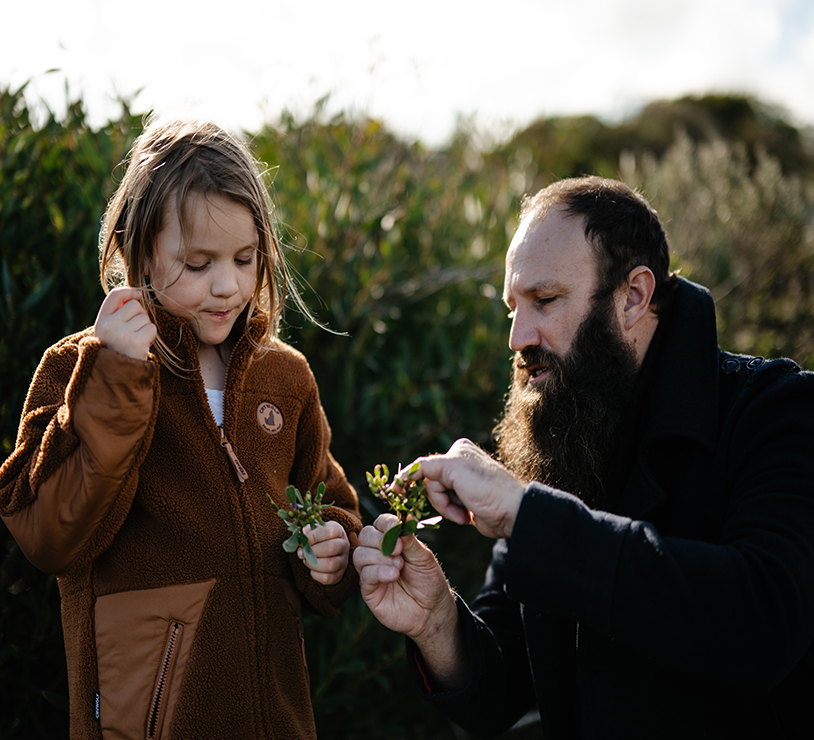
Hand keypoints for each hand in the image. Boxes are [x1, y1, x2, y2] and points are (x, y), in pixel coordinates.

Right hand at [94, 287, 155, 360]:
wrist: (117, 377)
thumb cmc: (116, 350)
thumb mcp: (109, 331)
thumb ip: (117, 314)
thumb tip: (134, 295)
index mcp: (101, 321)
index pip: (115, 295)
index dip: (129, 292)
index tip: (137, 295)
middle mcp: (109, 325)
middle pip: (135, 306)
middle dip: (140, 315)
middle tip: (135, 330)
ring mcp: (122, 334)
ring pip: (145, 318)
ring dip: (145, 327)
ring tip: (136, 340)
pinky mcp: (136, 343)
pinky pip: (151, 328)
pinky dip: (151, 336)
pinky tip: (142, 345)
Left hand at [299, 521, 349, 585]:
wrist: (326, 551)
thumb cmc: (317, 539)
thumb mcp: (313, 530)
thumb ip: (305, 532)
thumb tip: (298, 537)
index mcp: (338, 531)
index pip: (328, 531)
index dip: (313, 536)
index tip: (302, 540)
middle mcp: (344, 545)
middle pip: (331, 548)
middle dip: (312, 551)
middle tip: (301, 552)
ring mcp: (343, 561)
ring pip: (330, 565)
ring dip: (312, 563)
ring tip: (305, 560)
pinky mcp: (338, 575)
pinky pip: (326, 578)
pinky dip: (315, 574)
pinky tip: (312, 568)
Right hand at [353, 514, 467, 687]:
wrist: (432, 610)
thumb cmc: (428, 581)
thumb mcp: (423, 557)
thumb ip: (410, 540)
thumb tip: (406, 516)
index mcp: (391, 542)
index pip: (379, 524)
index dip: (385, 523)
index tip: (395, 526)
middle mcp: (377, 554)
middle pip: (364, 536)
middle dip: (380, 540)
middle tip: (400, 550)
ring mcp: (371, 571)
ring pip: (360, 554)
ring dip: (380, 557)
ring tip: (399, 565)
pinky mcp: (369, 590)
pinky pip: (364, 575)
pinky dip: (378, 572)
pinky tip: (394, 575)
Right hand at [414, 438, 524, 538]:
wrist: (512, 513)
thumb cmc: (487, 489)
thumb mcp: (456, 471)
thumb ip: (429, 467)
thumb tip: (408, 471)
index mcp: (456, 451)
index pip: (425, 465)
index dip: (409, 477)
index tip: (395, 489)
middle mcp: (458, 464)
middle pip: (429, 483)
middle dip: (439, 499)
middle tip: (457, 505)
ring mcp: (461, 483)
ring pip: (435, 497)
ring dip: (447, 508)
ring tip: (465, 512)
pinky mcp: (464, 500)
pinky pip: (445, 507)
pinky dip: (452, 513)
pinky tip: (467, 515)